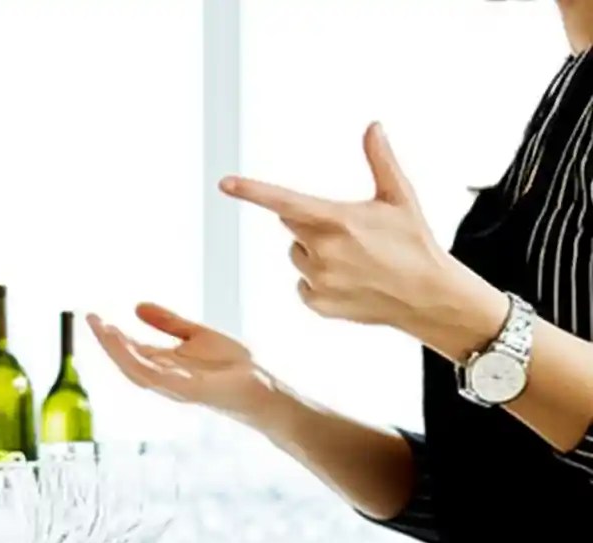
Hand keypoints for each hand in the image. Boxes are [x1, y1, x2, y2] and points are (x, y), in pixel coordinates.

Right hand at [87, 303, 281, 426]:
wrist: (263, 386)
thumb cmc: (233, 366)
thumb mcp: (196, 335)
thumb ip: (169, 323)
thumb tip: (137, 307)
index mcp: (165, 364)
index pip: (131, 349)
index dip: (111, 335)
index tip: (95, 317)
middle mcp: (164, 377)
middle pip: (126, 360)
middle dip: (107, 342)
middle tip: (91, 319)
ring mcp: (173, 385)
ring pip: (135, 369)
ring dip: (116, 351)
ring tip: (102, 329)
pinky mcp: (186, 389)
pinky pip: (155, 376)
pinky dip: (136, 361)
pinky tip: (128, 345)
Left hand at [220, 122, 456, 331]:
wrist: (429, 297)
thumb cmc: (415, 243)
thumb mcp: (400, 198)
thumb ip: (381, 161)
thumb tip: (372, 126)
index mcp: (337, 220)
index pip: (284, 202)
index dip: (252, 191)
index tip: (225, 183)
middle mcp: (323, 250)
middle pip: (292, 225)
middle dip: (311, 223)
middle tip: (350, 232)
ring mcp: (319, 279)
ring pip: (296, 254)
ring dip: (313, 253)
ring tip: (354, 260)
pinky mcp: (318, 303)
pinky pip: (302, 284)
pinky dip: (317, 281)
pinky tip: (349, 281)